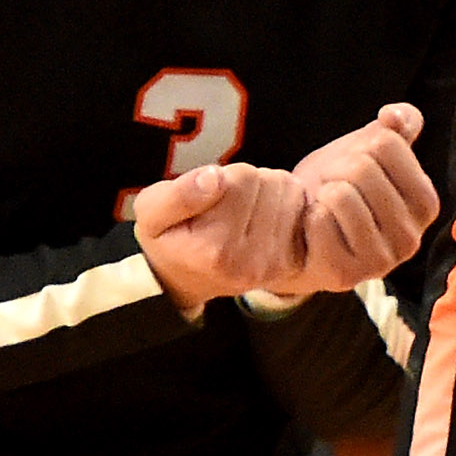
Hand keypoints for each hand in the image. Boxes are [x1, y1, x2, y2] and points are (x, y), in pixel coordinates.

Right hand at [134, 161, 304, 319]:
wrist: (185, 279)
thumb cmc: (170, 239)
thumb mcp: (151, 213)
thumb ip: (178, 195)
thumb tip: (214, 177)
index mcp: (216, 250)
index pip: (240, 178)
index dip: (222, 176)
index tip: (207, 197)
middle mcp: (251, 262)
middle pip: (268, 182)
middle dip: (247, 183)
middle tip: (225, 206)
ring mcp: (277, 264)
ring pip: (287, 190)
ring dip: (268, 191)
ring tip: (243, 212)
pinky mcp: (295, 262)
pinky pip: (303, 207)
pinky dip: (286, 204)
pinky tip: (264, 219)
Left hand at [288, 105, 439, 293]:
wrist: (303, 231)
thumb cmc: (342, 187)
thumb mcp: (371, 149)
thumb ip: (398, 125)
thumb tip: (393, 116)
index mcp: (426, 204)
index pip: (388, 144)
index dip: (360, 146)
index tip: (355, 167)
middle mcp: (411, 238)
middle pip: (363, 168)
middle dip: (337, 169)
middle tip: (333, 187)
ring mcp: (381, 262)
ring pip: (342, 195)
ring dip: (324, 192)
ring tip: (326, 205)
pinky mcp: (347, 275)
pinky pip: (321, 221)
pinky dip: (310, 216)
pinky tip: (316, 228)